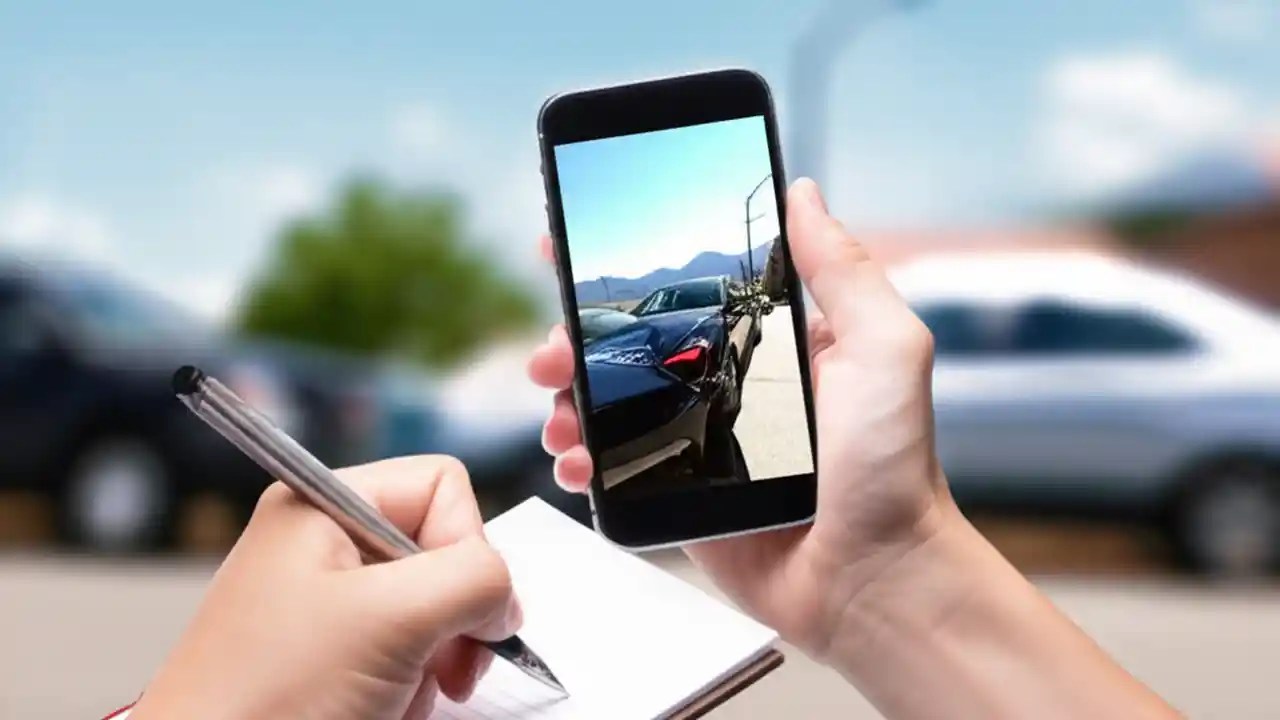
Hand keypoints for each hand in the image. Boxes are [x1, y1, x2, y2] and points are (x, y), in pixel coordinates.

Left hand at [131, 456, 520, 719]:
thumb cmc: (264, 699)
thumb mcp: (391, 618)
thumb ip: (474, 579)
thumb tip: (504, 595)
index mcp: (323, 503)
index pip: (441, 486)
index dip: (465, 546)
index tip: (461, 610)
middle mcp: (324, 542)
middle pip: (442, 549)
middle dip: (454, 615)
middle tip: (444, 662)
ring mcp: (328, 600)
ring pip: (433, 607)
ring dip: (435, 659)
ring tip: (400, 692)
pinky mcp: (331, 652)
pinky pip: (407, 650)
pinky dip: (411, 684)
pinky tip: (384, 707)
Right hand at [527, 178, 950, 658]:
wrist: (872, 578)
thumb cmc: (891, 467)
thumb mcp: (884, 348)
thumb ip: (842, 271)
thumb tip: (803, 193)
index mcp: (770, 341)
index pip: (687, 288)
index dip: (628, 267)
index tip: (572, 244)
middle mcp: (727, 383)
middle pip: (631, 345)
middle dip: (577, 338)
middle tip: (553, 347)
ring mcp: (697, 440)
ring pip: (609, 404)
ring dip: (567, 399)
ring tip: (558, 412)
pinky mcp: (677, 494)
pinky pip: (613, 469)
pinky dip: (580, 461)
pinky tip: (576, 461)